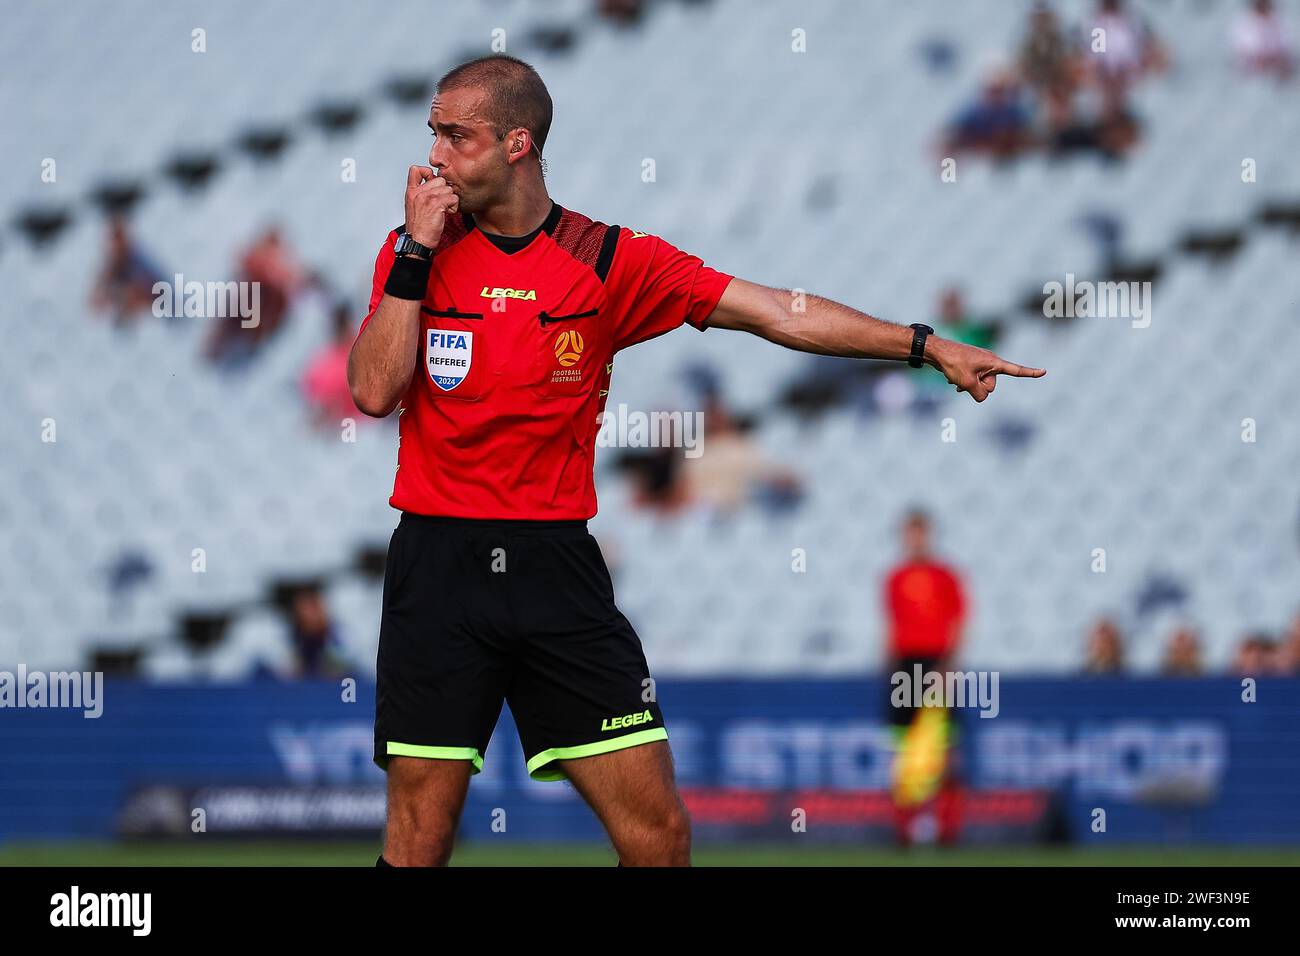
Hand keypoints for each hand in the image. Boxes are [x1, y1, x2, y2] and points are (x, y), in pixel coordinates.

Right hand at [404, 165, 458, 247]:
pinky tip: (446, 214)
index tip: (432, 183)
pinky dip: (453, 207)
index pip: (415, 169)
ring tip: (443, 211)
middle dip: (444, 192)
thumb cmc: (419, 228)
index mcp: (411, 192)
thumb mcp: (413, 207)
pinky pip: (453, 198)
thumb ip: (420, 194)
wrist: (418, 242)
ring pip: (448, 189)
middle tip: (440, 204)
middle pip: (439, 179)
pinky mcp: (436, 204)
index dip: (427, 172)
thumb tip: (435, 184)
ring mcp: (427, 197)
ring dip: (450, 201)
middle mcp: (418, 192)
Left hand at [927, 338, 1044, 402]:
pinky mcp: (972, 367)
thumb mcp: (967, 383)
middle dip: (978, 387)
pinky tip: (952, 380)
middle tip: (964, 378)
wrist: (937, 352)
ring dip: (968, 385)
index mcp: (994, 362)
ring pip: (980, 386)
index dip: (1030, 373)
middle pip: (991, 386)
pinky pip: (972, 381)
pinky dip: (964, 383)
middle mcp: (990, 362)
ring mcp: (980, 364)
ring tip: (956, 377)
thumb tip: (981, 396)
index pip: (1015, 370)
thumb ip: (979, 394)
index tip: (1044, 372)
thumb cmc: (953, 363)